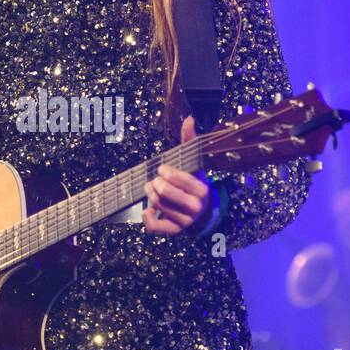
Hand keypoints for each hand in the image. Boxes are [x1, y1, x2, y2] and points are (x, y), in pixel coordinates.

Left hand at [142, 115, 211, 234]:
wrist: (202, 214)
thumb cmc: (194, 185)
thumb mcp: (195, 166)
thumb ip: (189, 142)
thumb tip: (188, 118)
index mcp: (202, 190)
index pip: (179, 179)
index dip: (167, 172)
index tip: (162, 169)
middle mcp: (195, 208)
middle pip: (164, 192)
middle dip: (155, 183)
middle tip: (155, 180)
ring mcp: (185, 221)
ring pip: (157, 204)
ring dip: (149, 194)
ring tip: (151, 188)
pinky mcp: (174, 231)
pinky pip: (154, 226)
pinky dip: (147, 217)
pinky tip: (149, 209)